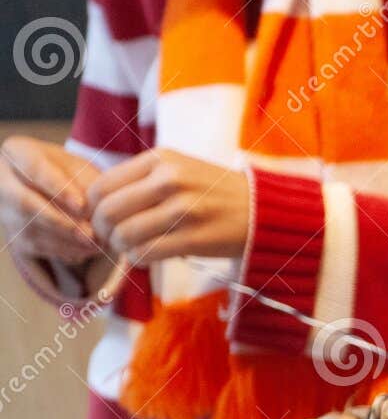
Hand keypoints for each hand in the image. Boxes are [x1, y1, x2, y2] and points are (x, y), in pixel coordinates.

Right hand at [0, 136, 99, 264]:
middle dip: (61, 223)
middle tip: (90, 235)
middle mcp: (3, 181)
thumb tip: (91, 212)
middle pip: (25, 204)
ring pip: (29, 231)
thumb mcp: (78, 167)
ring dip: (65, 243)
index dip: (58, 189)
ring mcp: (4, 211)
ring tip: (95, 246)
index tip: (81, 205)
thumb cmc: (67, 172)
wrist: (47, 186)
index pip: (34, 170)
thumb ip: (86, 183)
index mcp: (17, 153)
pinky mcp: (13, 237)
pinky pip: (33, 250)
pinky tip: (84, 253)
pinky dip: (61, 253)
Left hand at [87, 148, 248, 264]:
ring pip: (125, 234)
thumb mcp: (179, 169)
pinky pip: (147, 252)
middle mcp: (169, 180)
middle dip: (103, 231)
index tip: (102, 221)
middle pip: (109, 211)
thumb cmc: (215, 192)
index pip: (102, 185)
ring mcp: (183, 209)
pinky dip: (138, 259)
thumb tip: (100, 204)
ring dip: (120, 248)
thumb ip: (142, 179)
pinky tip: (145, 257)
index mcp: (160, 159)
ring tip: (130, 249)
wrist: (263, 210)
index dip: (93, 209)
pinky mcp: (194, 238)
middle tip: (110, 240)